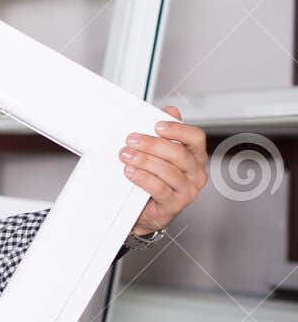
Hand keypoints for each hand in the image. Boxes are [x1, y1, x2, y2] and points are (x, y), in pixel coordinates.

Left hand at [122, 105, 207, 236]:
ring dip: (144, 160)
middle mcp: (195, 173)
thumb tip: (170, 110)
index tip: (157, 125)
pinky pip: (159, 189)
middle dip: (152, 144)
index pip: (196, 138)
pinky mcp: (174, 205)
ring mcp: (187, 190)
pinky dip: (143, 178)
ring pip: (168, 171)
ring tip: (126, 155)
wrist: (145, 211)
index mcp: (195, 157)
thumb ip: (165, 133)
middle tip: (131, 139)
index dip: (178, 130)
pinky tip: (130, 171)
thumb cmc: (154, 180)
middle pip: (179, 154)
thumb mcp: (159, 155)